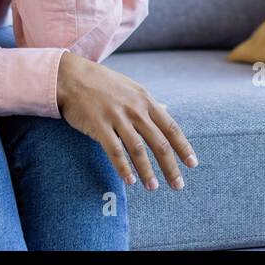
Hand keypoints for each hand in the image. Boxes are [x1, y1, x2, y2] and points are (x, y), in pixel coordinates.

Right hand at [56, 50, 197, 190]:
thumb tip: (167, 107)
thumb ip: (149, 102)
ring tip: (154, 188)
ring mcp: (117, 117)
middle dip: (171, 166)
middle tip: (178, 185)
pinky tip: (130, 181)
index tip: (193, 164)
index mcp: (146, 101)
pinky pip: (114, 151)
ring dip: (147, 171)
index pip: (171, 127)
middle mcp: (135, 110)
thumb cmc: (103, 83)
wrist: (72, 76)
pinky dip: (123, 167)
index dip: (183, 147)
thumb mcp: (132, 88)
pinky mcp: (99, 125)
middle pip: (159, 142)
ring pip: (138, 149)